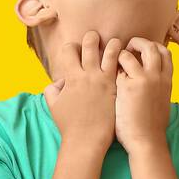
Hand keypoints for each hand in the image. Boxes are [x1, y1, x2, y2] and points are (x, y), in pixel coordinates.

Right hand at [43, 30, 122, 154]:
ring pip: (112, 49)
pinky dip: (124, 60)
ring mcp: (106, 80)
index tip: (75, 52)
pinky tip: (125, 61)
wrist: (87, 141)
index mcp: (72, 76)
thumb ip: (52, 89)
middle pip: (91, 42)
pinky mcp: (119, 88)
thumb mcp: (53, 105)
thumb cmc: (69, 126)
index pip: (70, 48)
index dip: (71, 47)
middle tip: (95, 39)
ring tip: (114, 46)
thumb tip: (60, 80)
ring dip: (113, 44)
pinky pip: (123, 66)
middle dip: (92, 37)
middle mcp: (89, 75)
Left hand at [114, 37, 172, 155]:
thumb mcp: (161, 104)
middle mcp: (159, 77)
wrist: (146, 142)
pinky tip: (108, 75)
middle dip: (140, 43)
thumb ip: (157, 90)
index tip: (142, 52)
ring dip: (126, 50)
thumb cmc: (150, 129)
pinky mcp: (130, 85)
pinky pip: (120, 64)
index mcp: (168, 82)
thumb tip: (149, 85)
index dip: (153, 48)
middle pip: (154, 47)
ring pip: (138, 49)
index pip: (165, 54)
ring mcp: (146, 79)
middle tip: (128, 48)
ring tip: (115, 58)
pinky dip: (114, 65)